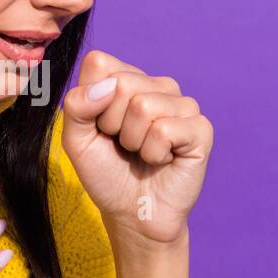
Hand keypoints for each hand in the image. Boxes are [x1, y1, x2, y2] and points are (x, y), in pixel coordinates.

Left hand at [60, 49, 213, 246]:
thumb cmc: (107, 173)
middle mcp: (158, 86)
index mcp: (128, 79)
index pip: (99, 63)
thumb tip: (109, 86)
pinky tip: (162, 160)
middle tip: (123, 144)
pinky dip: (154, 153)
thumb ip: (77, 105)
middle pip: (121, 83)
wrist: (131, 213)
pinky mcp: (200, 128)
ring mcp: (182, 104)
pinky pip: (164, 130)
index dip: (91, 101)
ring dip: (133, 141)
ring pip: (143, 106)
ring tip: (142, 152)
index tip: (100, 127)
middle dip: (111, 124)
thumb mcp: (76, 138)